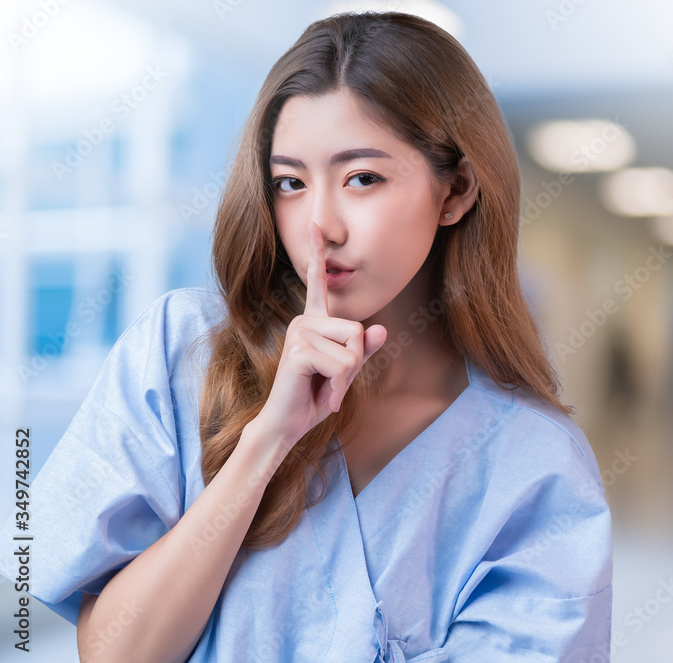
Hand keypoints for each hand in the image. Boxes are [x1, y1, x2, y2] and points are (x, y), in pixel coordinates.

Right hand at [251, 221, 385, 457]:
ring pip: (352, 348)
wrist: (287, 424)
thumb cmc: (314, 396)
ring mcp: (299, 332)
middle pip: (357, 329)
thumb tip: (380, 328)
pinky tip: (324, 398)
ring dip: (347, 378)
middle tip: (334, 382)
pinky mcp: (299, 350)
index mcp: (314, 321)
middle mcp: (304, 320)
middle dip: (355, 362)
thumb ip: (362, 350)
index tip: (312, 224)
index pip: (318, 282)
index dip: (316, 253)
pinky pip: (342, 365)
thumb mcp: (345, 372)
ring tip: (326, 389)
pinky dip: (340, 389)